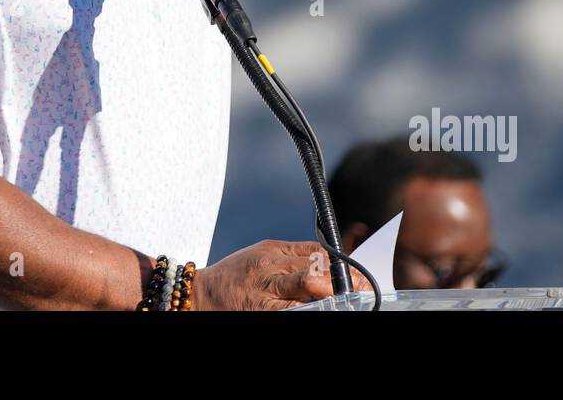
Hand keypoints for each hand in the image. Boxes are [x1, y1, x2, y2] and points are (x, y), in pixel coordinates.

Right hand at [191, 239, 373, 310]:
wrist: (201, 295)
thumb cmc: (234, 276)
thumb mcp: (261, 255)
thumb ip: (292, 257)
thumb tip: (328, 263)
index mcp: (273, 251)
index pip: (316, 251)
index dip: (342, 263)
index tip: (359, 275)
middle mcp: (271, 268)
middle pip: (315, 268)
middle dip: (341, 281)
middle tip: (361, 291)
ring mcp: (265, 291)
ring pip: (305, 287)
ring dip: (330, 295)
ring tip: (346, 302)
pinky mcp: (261, 311)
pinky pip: (290, 311)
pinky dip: (307, 309)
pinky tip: (320, 310)